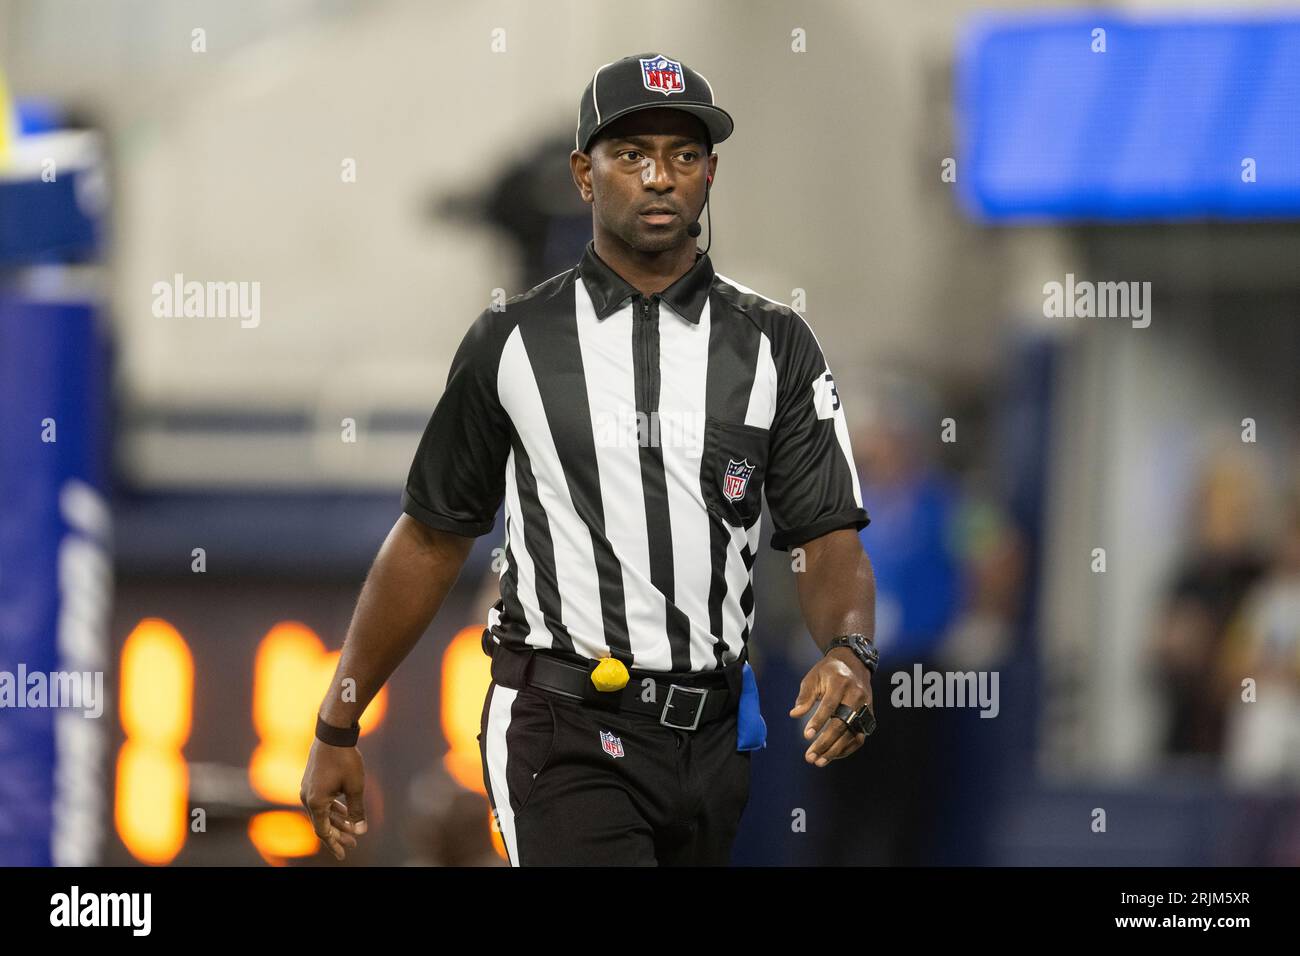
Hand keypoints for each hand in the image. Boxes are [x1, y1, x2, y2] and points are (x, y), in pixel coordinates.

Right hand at [300, 737, 367, 860]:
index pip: (323, 831)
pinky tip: (345, 811)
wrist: (333, 734)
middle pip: (322, 823)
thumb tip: (361, 830)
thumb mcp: (356, 787)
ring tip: (353, 828)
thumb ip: (357, 810)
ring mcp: (307, 789)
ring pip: (322, 811)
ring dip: (337, 820)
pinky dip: (333, 808)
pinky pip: (321, 801)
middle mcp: (307, 797)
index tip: (344, 854)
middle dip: (338, 833)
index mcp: (315, 802)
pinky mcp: (311, 781)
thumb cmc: (345, 760)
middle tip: (354, 843)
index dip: (334, 844)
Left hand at [789, 648, 873, 766]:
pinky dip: (846, 749)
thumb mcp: (813, 677)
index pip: (829, 706)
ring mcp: (865, 707)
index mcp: (840, 683)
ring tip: (819, 761)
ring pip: (852, 734)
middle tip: (810, 757)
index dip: (818, 722)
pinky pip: (859, 737)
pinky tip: (832, 755)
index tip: (806, 736)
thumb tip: (794, 714)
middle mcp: (856, 696)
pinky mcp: (869, 716)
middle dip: (825, 743)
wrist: (855, 664)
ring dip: (836, 751)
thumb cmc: (828, 672)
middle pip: (842, 724)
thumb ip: (804, 696)